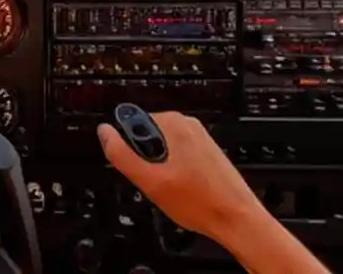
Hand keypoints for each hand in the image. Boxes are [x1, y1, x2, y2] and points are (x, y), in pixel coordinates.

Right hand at [99, 113, 328, 272]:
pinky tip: (184, 190)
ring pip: (161, 150)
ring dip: (161, 169)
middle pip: (146, 138)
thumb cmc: (201, 202)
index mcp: (173, 123)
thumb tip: (104, 132)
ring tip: (174, 188)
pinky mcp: (204, 151)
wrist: (237, 219)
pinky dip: (175, 173)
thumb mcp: (150, 181)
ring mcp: (198, 138)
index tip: (143, 170)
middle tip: (158, 183)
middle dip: (146, 161)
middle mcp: (187, 125)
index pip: (130, 125)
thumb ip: (121, 154)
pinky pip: (176, 157)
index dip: (130, 152)